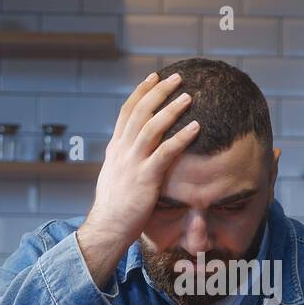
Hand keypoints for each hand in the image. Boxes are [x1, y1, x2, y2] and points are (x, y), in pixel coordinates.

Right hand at [76, 71, 200, 286]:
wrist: (107, 228)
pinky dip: (181, 137)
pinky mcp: (145, 178)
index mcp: (115, 148)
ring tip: (188, 96)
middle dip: (158, 92)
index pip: (127, 111)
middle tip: (176, 77)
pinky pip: (166, 152)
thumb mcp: (114, 175)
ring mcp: (133, 163)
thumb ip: (122, 159)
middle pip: (140, 112)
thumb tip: (126, 147)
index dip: (141, 92)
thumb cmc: (114, 207)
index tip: (154, 77)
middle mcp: (122, 150)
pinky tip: (196, 127)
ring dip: (171, 109)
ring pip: (152, 127)